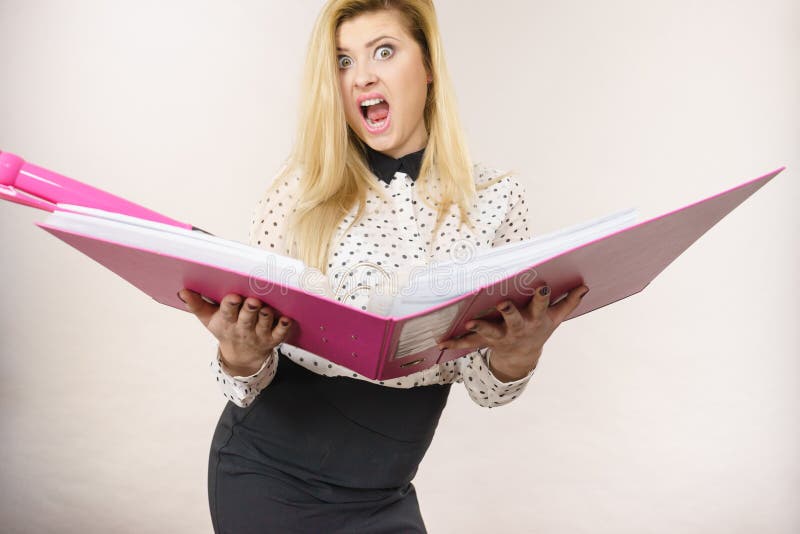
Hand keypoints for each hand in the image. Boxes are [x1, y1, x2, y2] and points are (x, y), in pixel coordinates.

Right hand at [177, 289, 292, 375]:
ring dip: (266, 316)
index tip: (233, 297)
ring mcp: (259, 334)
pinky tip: (286, 319)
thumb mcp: (208, 320)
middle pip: (247, 318)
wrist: (241, 356)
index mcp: (227, 321)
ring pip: (264, 324)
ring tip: (267, 308)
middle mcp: (244, 328)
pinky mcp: (273, 338)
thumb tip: (182, 291)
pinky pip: (280, 333)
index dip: (230, 305)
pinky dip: (283, 327)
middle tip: (252, 300)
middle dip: (249, 309)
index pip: (227, 312)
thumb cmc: (225, 329)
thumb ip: (196, 305)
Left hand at [436, 284, 588, 381]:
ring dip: (479, 327)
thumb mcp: (555, 318)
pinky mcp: (486, 341)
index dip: (541, 298)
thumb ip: (569, 302)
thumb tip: (586, 286)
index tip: (541, 287)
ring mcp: (501, 336)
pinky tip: (441, 341)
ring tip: (468, 324)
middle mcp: (518, 328)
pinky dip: (455, 342)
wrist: (522, 357)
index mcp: (534, 319)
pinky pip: (468, 343)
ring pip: (489, 331)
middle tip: (503, 303)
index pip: (540, 306)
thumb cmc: (538, 328)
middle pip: (514, 319)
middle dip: (509, 312)